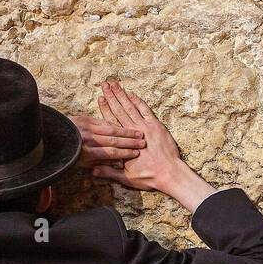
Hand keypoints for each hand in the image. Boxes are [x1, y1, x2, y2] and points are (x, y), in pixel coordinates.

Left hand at [69, 113, 145, 169]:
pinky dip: (114, 123)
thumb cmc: (68, 154)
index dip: (125, 153)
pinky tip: (124, 124)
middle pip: (114, 140)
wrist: (49, 138)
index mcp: (87, 153)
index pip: (111, 153)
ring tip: (138, 133)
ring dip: (126, 131)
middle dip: (130, 142)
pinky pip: (102, 121)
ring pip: (110, 129)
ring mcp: (86, 128)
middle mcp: (88, 140)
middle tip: (143, 143)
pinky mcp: (84, 119)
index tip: (137, 153)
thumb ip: (100, 164)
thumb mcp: (82, 164)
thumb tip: (118, 164)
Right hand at [85, 82, 215, 211]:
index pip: (111, 122)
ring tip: (115, 84)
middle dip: (111, 96)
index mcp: (124, 143)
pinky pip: (145, 110)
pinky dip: (138, 101)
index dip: (104, 110)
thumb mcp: (126, 178)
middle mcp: (133, 131)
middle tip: (105, 84)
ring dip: (122, 95)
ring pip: (131, 108)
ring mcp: (145, 127)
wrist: (171, 174)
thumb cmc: (149, 178)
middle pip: (119, 110)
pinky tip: (131, 94)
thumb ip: (108, 172)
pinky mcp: (157, 126)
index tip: (99, 98)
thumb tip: (91, 170)